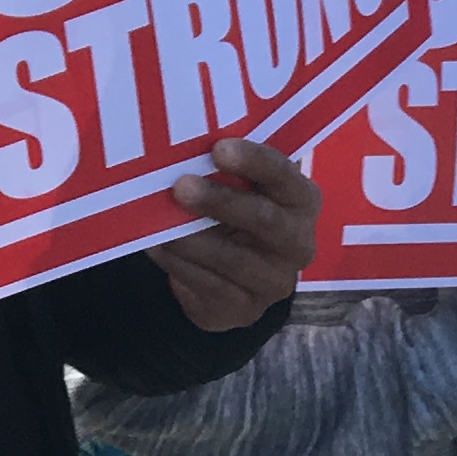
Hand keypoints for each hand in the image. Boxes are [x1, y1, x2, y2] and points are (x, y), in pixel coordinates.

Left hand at [151, 140, 317, 331]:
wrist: (232, 278)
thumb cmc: (235, 212)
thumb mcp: (240, 187)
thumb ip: (224, 168)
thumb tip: (182, 147)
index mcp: (301, 200)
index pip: (284, 176)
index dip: (253, 160)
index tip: (217, 148)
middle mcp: (298, 242)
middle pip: (264, 219)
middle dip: (219, 200)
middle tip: (180, 186)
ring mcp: (276, 281)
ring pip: (231, 258)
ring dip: (188, 237)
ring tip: (156, 221)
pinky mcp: (246, 308)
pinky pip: (209, 284)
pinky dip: (178, 262)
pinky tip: (155, 246)